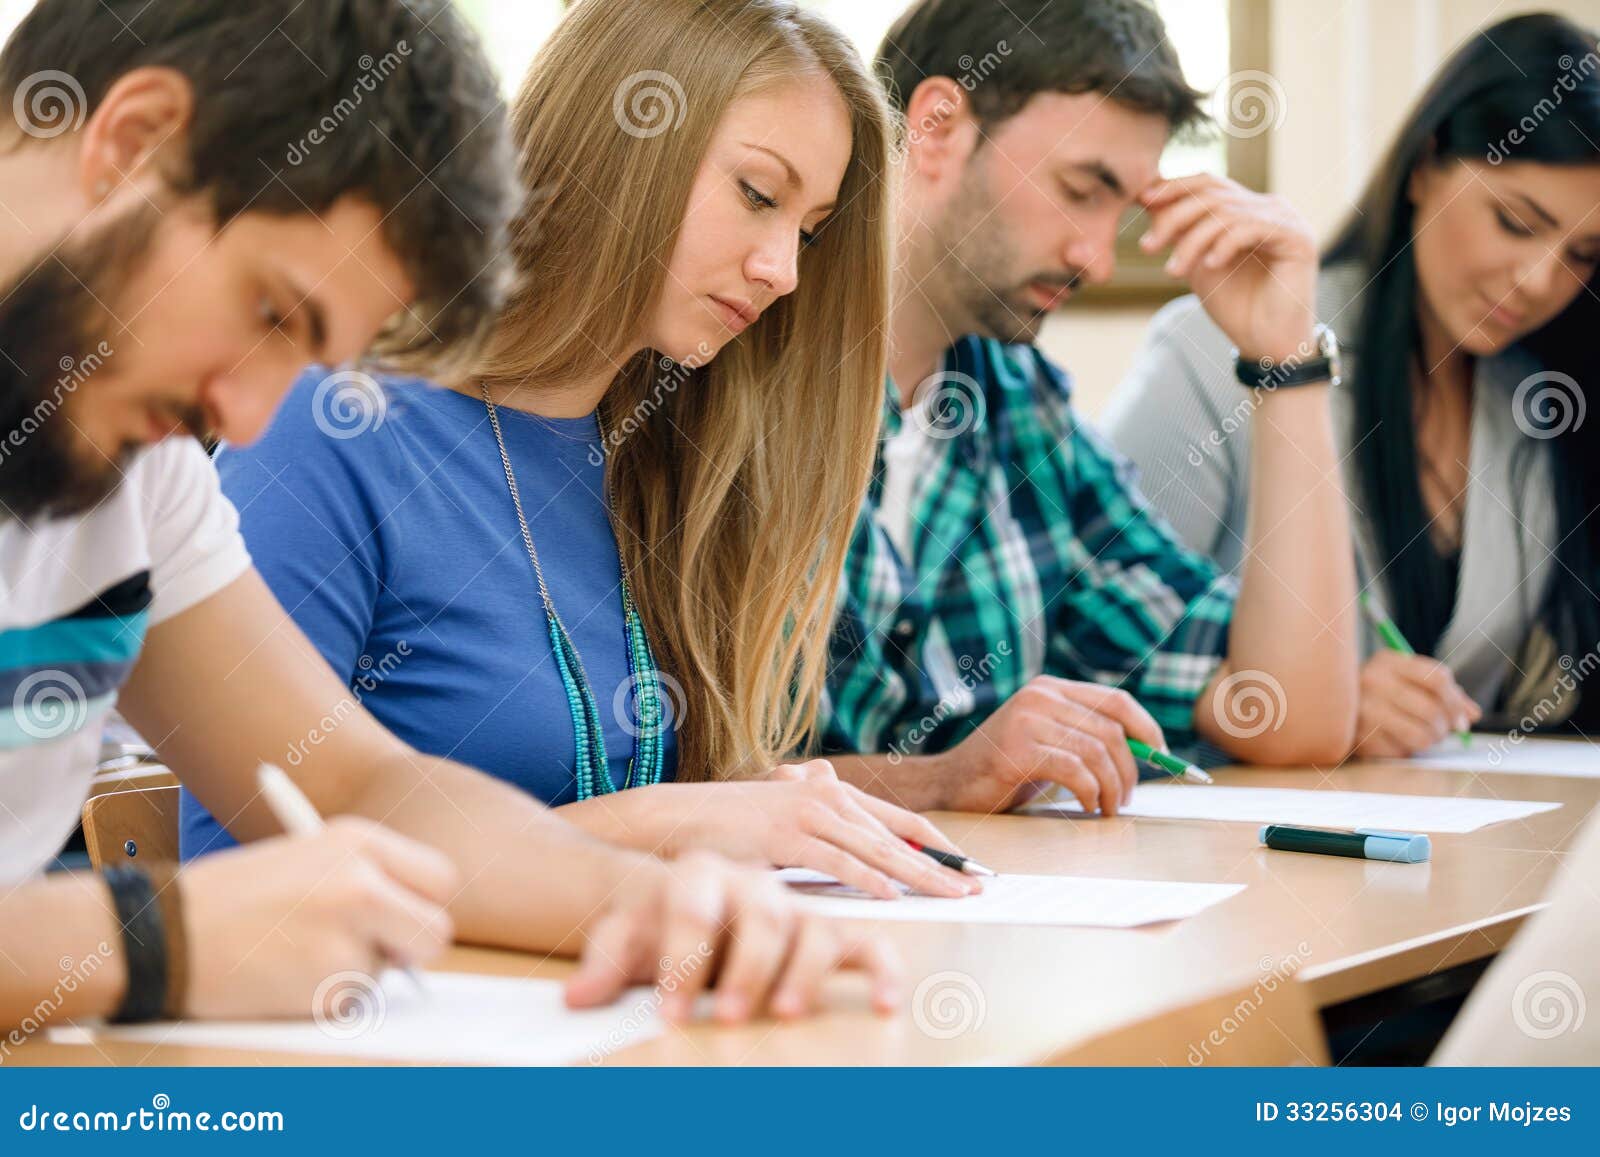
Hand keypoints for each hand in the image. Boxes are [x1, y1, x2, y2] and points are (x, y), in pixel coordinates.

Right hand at [182, 818, 457, 1018]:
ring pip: (387, 970)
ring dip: (353, 971)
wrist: (161, 932)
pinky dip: (324, 998)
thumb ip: (365, 880)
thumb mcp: (307, 859)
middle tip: (380, 951)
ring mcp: (347, 933)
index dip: (426, 903)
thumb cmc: (231, 897)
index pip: (440, 876)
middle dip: (413, 949)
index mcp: (358, 841)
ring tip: (293, 953)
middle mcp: (362, 882)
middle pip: (436, 931)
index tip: (408, 916)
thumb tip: (413, 921)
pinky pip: (351, 1000)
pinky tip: (280, 976)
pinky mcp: (328, 982)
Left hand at [564, 851, 902, 1023]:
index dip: (681, 957)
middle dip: (746, 968)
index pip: (692, 907)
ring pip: (815, 928)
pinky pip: (868, 946)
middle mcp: (755, 887)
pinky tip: (886, 1003)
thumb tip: (577, 996)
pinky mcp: (832, 935)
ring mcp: (797, 909)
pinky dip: (883, 971)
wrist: (690, 901)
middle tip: (726, 1016)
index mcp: (700, 875)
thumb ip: (604, 960)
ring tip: (786, 1012)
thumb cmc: (658, 925)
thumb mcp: (627, 935)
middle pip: (762, 916)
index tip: (668, 1009)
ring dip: (805, 971)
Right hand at [708, 759, 975, 897]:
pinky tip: (894, 894)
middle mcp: (824, 792)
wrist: (672, 819)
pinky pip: (836, 860)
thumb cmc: (727, 828)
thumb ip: (821, 828)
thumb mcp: (784, 823)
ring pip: (875, 848)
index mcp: (829, 789)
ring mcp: (805, 811)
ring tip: (951, 894)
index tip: (969, 867)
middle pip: (896, 835)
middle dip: (940, 864)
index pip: (898, 820)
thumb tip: (856, 847)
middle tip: (976, 885)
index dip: (938, 845)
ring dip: (918, 874)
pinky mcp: (784, 834)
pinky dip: (868, 878)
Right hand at [933, 676, 1164, 814]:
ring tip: (1106, 808)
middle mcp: (1039, 697)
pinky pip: (1076, 771)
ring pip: (1098, 753)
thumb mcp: (1046, 742)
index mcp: (1049, 689)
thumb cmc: (1004, 770)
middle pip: (1112, 730)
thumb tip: (1148, 751)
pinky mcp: (1017, 750)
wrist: (949, 786)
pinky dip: (1091, 794)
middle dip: (1130, 770)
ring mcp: (1026, 720)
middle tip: (1125, 799)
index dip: (1147, 729)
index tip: (1161, 756)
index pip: (1116, 700)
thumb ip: (1084, 735)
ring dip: (1112, 788)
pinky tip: (1087, 807)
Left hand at [1139, 173, 1318, 363]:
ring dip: (1191, 242)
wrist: (1267, 343)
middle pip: (1213, 193)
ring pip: (1226, 212)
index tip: (1140, 201)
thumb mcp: (1197, 263)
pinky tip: (1209, 266)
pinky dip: (1223, 245)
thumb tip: (1147, 200)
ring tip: (1174, 271)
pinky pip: (1251, 228)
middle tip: (1148, 247)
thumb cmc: (1235, 306)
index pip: (1207, 182)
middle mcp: (1268, 207)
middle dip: (1173, 217)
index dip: (1173, 187)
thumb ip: (1180, 233)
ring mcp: (1285, 219)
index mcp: (1247, 208)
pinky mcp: (1297, 238)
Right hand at [1352, 651, 1481, 758]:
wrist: (1327, 704)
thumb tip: (1471, 715)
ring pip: (1422, 735)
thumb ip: (1442, 693)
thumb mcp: (1405, 680)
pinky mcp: (1358, 736)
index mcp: (1388, 661)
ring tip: (1423, 737)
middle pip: (1431, 710)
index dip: (1456, 702)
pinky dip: (1406, 750)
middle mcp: (1372, 680)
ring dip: (1430, 741)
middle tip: (1443, 732)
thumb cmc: (1376, 694)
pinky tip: (1396, 741)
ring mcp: (1362, 709)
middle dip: (1446, 727)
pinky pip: (1401, 751)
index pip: (1437, 678)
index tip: (1462, 718)